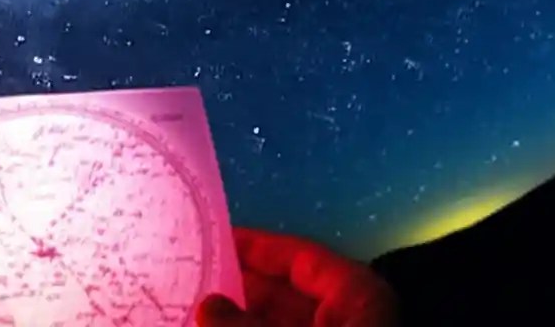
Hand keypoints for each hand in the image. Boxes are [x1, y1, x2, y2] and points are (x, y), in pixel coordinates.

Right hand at [196, 227, 397, 326]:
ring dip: (240, 318)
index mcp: (360, 297)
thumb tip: (207, 306)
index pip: (302, 257)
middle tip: (194, 278)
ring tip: (196, 310)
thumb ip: (247, 326)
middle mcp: (351, 317)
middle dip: (240, 288)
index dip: (257, 246)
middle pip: (287, 294)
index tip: (216, 237)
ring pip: (281, 322)